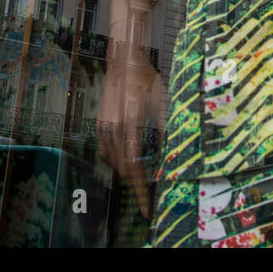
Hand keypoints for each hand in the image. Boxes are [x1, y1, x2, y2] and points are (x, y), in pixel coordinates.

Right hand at [97, 50, 164, 218]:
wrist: (123, 62)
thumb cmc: (146, 80)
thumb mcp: (163, 102)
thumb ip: (166, 129)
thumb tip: (173, 155)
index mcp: (131, 124)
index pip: (135, 168)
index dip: (141, 192)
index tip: (147, 209)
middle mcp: (114, 129)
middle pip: (123, 170)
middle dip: (135, 186)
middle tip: (148, 196)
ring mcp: (104, 127)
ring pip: (113, 163)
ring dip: (126, 174)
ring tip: (140, 181)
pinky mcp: (99, 124)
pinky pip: (105, 152)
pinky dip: (116, 162)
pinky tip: (126, 161)